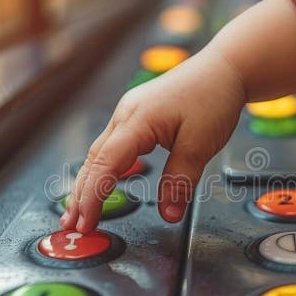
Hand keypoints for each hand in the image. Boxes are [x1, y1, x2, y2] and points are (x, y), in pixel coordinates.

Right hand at [60, 47, 246, 232]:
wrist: (223, 68)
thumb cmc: (213, 96)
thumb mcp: (201, 143)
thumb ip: (180, 180)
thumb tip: (168, 213)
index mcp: (138, 119)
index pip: (107, 164)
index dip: (93, 196)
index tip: (87, 222)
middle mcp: (126, 115)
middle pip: (95, 160)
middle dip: (80, 195)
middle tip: (72, 226)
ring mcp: (129, 114)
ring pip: (99, 154)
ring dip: (87, 183)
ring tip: (77, 212)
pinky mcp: (136, 116)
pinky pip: (111, 146)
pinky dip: (101, 169)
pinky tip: (99, 183)